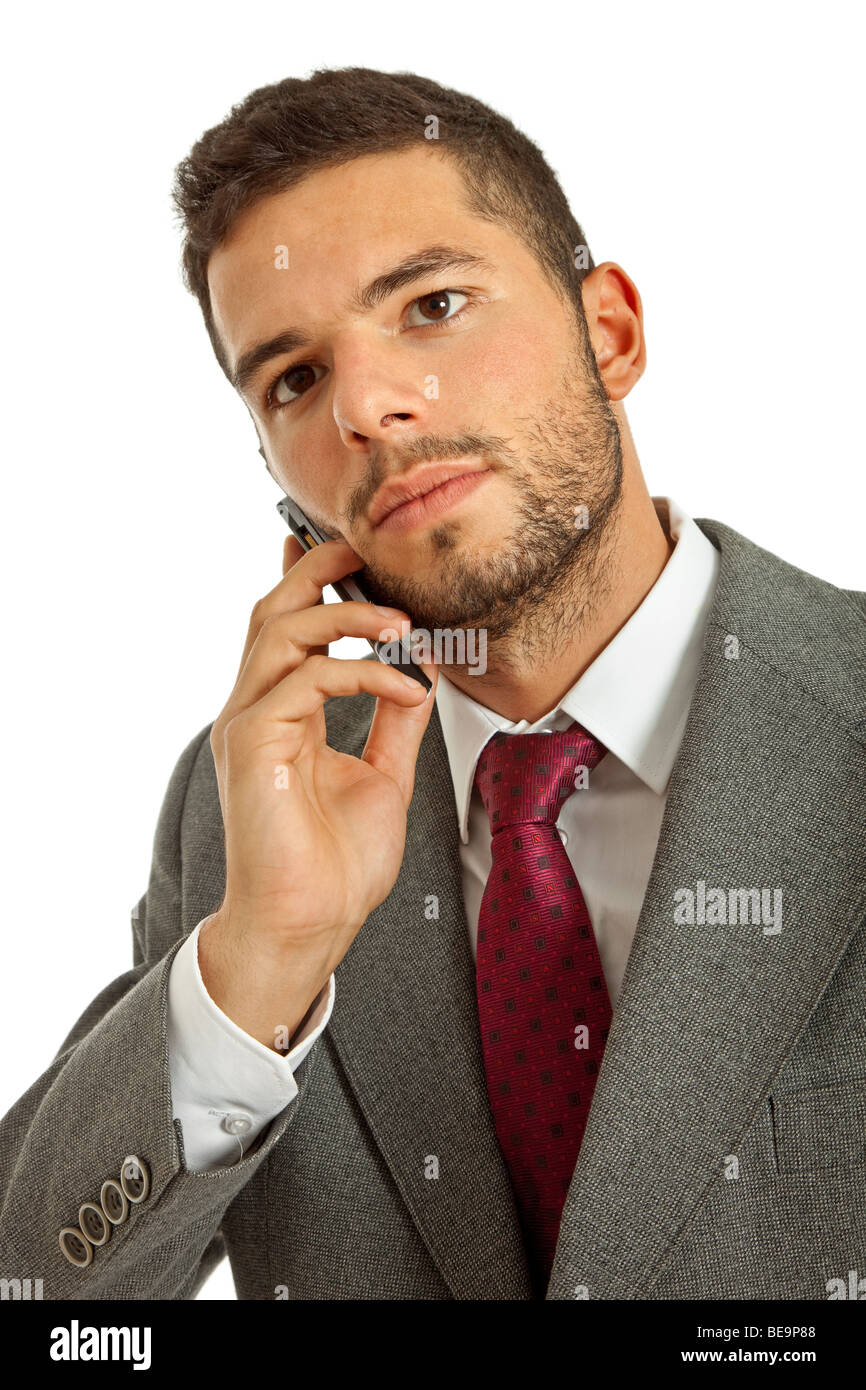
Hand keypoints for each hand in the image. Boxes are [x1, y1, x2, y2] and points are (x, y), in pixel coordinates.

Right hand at [200, 534, 437, 1046]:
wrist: (310, 924)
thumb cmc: (335, 866)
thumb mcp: (384, 776)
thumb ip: (395, 722)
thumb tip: (417, 674)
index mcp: (281, 716)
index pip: (288, 630)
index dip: (309, 582)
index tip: (347, 551)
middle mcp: (256, 712)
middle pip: (272, 613)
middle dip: (315, 571)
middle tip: (361, 549)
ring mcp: (248, 726)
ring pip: (280, 632)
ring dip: (344, 613)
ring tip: (398, 619)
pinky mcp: (252, 745)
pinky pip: (308, 680)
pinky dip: (362, 672)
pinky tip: (404, 685)